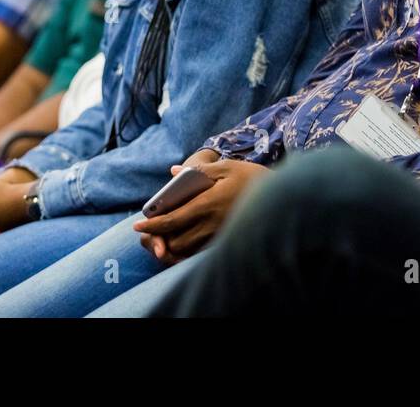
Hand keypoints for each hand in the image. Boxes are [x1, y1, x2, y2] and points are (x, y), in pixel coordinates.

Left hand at [133, 159, 267, 263]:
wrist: (282, 197)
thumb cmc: (251, 178)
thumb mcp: (226, 167)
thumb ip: (198, 169)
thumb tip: (174, 172)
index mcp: (209, 203)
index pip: (173, 219)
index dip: (153, 224)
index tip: (137, 226)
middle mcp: (212, 224)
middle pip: (176, 240)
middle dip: (159, 239)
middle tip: (149, 233)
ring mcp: (220, 235)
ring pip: (187, 251)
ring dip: (171, 245)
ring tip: (163, 236)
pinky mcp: (226, 242)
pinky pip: (199, 253)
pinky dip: (186, 250)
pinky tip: (183, 239)